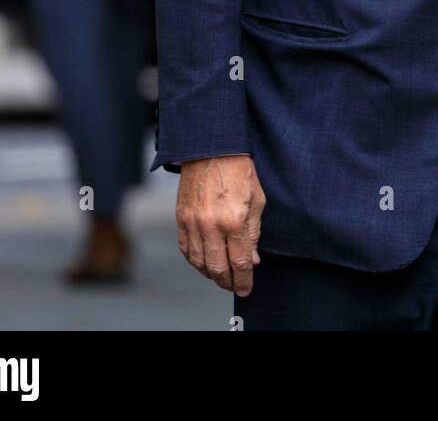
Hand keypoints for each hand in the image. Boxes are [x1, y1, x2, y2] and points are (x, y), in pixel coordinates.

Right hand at [175, 154, 265, 295]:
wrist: (212, 149)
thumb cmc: (239, 170)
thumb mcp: (257, 200)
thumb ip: (253, 233)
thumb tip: (251, 259)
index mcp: (235, 221)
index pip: (239, 262)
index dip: (243, 280)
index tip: (246, 289)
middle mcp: (212, 225)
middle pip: (217, 268)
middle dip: (227, 282)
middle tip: (234, 287)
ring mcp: (193, 223)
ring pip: (199, 262)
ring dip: (210, 274)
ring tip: (220, 276)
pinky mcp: (181, 218)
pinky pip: (186, 249)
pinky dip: (194, 260)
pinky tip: (203, 262)